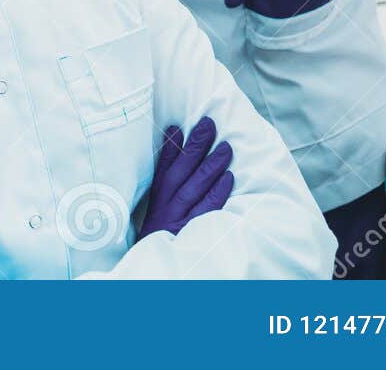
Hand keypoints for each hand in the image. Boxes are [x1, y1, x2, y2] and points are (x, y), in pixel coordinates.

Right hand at [139, 116, 233, 237]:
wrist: (157, 261)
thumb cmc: (161, 222)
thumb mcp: (157, 193)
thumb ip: (165, 163)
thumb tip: (174, 130)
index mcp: (157, 193)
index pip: (166, 164)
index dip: (176, 143)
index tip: (187, 124)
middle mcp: (166, 204)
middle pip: (182, 171)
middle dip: (196, 147)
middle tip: (210, 125)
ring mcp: (180, 217)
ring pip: (195, 187)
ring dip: (210, 166)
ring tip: (225, 148)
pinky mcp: (193, 230)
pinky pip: (207, 209)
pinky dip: (217, 193)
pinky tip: (228, 178)